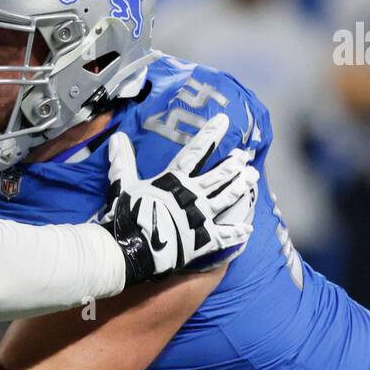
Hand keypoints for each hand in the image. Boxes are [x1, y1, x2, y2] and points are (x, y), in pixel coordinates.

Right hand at [103, 113, 257, 283]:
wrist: (133, 248)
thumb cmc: (127, 215)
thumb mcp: (123, 185)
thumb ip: (123, 162)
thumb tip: (116, 136)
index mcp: (174, 180)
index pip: (196, 152)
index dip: (210, 135)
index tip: (224, 121)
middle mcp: (192, 195)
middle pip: (217, 176)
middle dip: (232, 165)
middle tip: (245, 156)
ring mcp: (201, 217)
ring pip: (226, 198)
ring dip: (240, 187)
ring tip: (253, 177)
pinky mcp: (204, 239)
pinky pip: (226, 235)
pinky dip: (237, 232)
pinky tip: (249, 229)